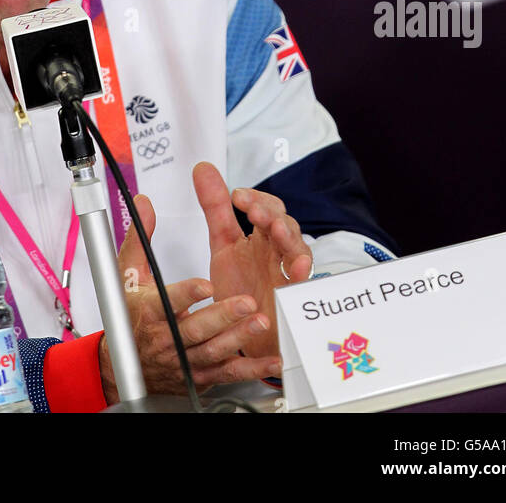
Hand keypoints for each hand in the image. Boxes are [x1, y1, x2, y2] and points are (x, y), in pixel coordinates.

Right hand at [98, 192, 282, 402]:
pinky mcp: (198, 377)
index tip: (206, 284)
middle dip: (223, 316)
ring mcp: (184, 361)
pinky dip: (250, 368)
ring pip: (213, 351)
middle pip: (195, 329)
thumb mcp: (128, 276)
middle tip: (248, 301)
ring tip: (261, 321)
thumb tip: (144, 205)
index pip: (167, 303)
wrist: (118, 366)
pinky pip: (226, 374)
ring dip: (239, 338)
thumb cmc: (128, 316)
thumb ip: (139, 238)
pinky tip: (268, 359)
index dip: (186, 294)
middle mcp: (167, 340)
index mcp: (150, 312)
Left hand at [193, 161, 312, 367]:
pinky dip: (302, 277)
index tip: (237, 197)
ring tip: (276, 229)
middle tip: (255, 212)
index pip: (266, 208)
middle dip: (272, 215)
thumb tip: (202, 168)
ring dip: (289, 238)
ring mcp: (287, 276)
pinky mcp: (292, 302)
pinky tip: (296, 269)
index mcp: (262, 238)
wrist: (245, 336)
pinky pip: (303, 288)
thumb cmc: (242, 289)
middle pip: (285, 224)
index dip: (255, 200)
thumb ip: (216, 208)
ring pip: (298, 251)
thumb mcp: (223, 245)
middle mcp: (278, 254)